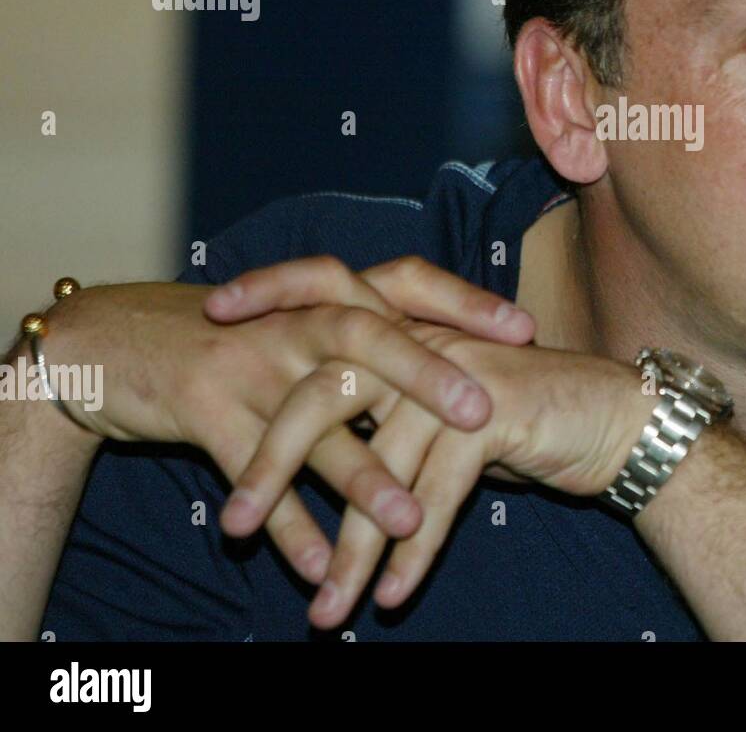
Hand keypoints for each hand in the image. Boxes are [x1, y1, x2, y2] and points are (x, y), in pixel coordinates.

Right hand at [41, 256, 533, 587]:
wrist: (118, 342)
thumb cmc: (234, 337)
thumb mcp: (300, 324)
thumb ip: (368, 343)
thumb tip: (458, 369)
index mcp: (325, 297)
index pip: (405, 281)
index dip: (464, 301)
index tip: (524, 331)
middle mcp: (292, 323)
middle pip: (364, 335)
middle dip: (424, 374)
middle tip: (481, 412)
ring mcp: (247, 365)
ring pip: (313, 421)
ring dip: (362, 475)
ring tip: (411, 521)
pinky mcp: (201, 411)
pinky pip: (252, 473)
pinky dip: (287, 525)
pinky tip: (322, 567)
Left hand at [226, 324, 650, 628]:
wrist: (617, 423)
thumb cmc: (526, 422)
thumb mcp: (446, 416)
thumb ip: (391, 422)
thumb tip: (329, 465)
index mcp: (409, 327)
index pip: (327, 298)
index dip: (273, 294)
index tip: (215, 311)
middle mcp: (426, 341)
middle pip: (327, 387)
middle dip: (273, 461)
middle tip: (231, 526)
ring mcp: (459, 374)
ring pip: (381, 462)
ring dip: (351, 546)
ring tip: (325, 612)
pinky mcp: (495, 414)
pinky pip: (436, 494)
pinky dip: (412, 550)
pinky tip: (391, 595)